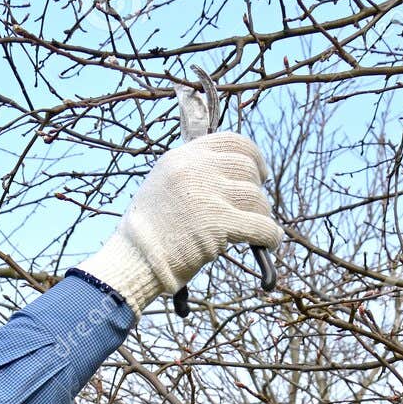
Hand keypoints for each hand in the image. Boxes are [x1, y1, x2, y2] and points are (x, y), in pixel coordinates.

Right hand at [78, 131, 282, 312]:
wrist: (132, 262)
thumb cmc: (146, 234)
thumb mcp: (163, 187)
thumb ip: (191, 175)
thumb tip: (229, 176)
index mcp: (182, 157)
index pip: (231, 141)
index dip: (253, 156)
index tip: (260, 173)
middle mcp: (195, 170)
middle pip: (247, 168)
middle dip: (258, 187)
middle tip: (257, 206)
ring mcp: (207, 195)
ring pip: (256, 197)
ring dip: (263, 214)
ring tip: (259, 229)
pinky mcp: (218, 224)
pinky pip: (260, 225)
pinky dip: (270, 235)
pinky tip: (270, 242)